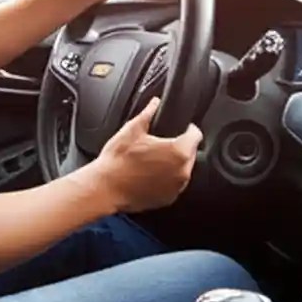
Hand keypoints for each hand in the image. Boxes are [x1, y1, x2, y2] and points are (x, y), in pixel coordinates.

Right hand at [88, 97, 201, 212]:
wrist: (105, 188)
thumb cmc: (117, 161)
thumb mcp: (132, 130)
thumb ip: (148, 113)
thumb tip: (155, 102)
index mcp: (178, 151)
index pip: (196, 135)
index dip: (188, 128)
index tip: (181, 128)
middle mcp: (182, 171)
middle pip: (190, 153)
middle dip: (179, 147)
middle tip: (159, 145)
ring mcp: (176, 188)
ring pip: (182, 169)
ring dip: (172, 164)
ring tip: (151, 160)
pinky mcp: (168, 199)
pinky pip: (173, 184)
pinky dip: (165, 179)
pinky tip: (148, 174)